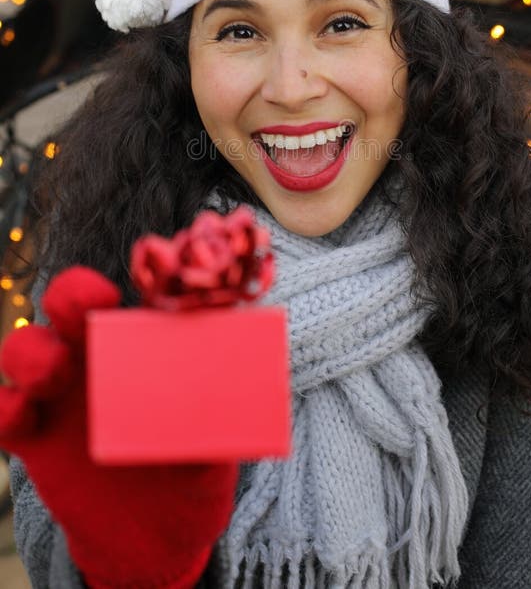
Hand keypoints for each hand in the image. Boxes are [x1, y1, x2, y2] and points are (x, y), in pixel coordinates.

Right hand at [0, 267, 236, 588]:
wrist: (161, 535)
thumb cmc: (196, 469)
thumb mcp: (216, 448)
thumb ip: (217, 428)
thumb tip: (226, 412)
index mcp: (144, 344)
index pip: (137, 293)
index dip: (134, 276)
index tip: (136, 282)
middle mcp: (97, 356)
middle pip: (69, 302)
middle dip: (72, 293)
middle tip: (87, 306)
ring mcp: (60, 394)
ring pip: (26, 348)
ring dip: (34, 351)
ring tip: (55, 373)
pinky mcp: (34, 438)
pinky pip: (3, 411)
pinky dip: (5, 408)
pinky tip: (22, 416)